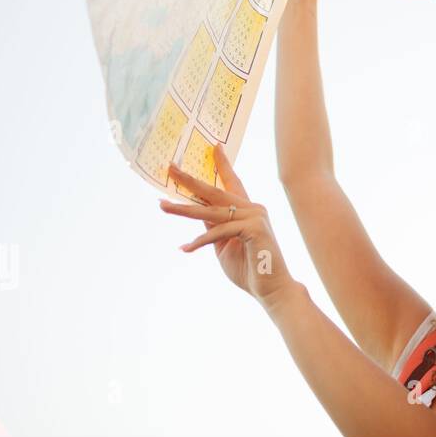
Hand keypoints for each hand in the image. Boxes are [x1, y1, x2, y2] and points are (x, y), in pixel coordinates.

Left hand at [161, 146, 296, 306]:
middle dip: (190, 180)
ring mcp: (254, 217)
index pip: (232, 182)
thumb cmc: (250, 269)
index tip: (213, 147)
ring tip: (163, 206)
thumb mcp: (224, 246)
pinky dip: (200, 241)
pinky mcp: (254, 229)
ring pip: (211, 211)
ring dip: (184, 209)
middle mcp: (251, 208)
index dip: (222, 164)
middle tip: (170, 169)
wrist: (272, 289)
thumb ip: (213, 228)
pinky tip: (185, 248)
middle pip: (215, 191)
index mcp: (247, 209)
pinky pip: (219, 231)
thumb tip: (197, 212)